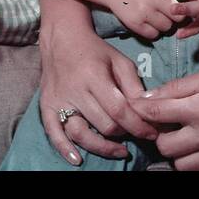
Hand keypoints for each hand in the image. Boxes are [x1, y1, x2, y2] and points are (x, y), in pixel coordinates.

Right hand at [38, 11, 159, 164]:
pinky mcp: (47, 105)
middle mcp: (75, 89)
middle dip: (125, 134)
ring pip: (81, 133)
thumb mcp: (120, 60)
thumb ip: (134, 85)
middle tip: (136, 136)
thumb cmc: (95, 50)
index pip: (119, 110)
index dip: (138, 126)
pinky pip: (53, 132)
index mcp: (94, 76)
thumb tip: (147, 110)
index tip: (151, 134)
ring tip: (119, 150)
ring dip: (102, 147)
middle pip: (103, 124)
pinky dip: (64, 148)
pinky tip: (77, 160)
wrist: (62, 38)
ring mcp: (59, 99)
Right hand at [109, 0, 194, 39]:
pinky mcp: (135, 23)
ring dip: (165, 24)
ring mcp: (143, 10)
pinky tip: (148, 21)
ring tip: (157, 15)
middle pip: (179, 16)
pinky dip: (153, 30)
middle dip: (179, 16)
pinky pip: (154, 35)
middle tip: (173, 12)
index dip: (195, 0)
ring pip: (167, 28)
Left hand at [129, 62, 198, 170]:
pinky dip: (195, 164)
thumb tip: (149, 96)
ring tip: (182, 136)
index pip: (157, 115)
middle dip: (159, 134)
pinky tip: (198, 149)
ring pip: (180, 165)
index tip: (134, 106)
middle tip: (164, 123)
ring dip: (176, 152)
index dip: (140, 110)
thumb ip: (177, 88)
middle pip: (164, 146)